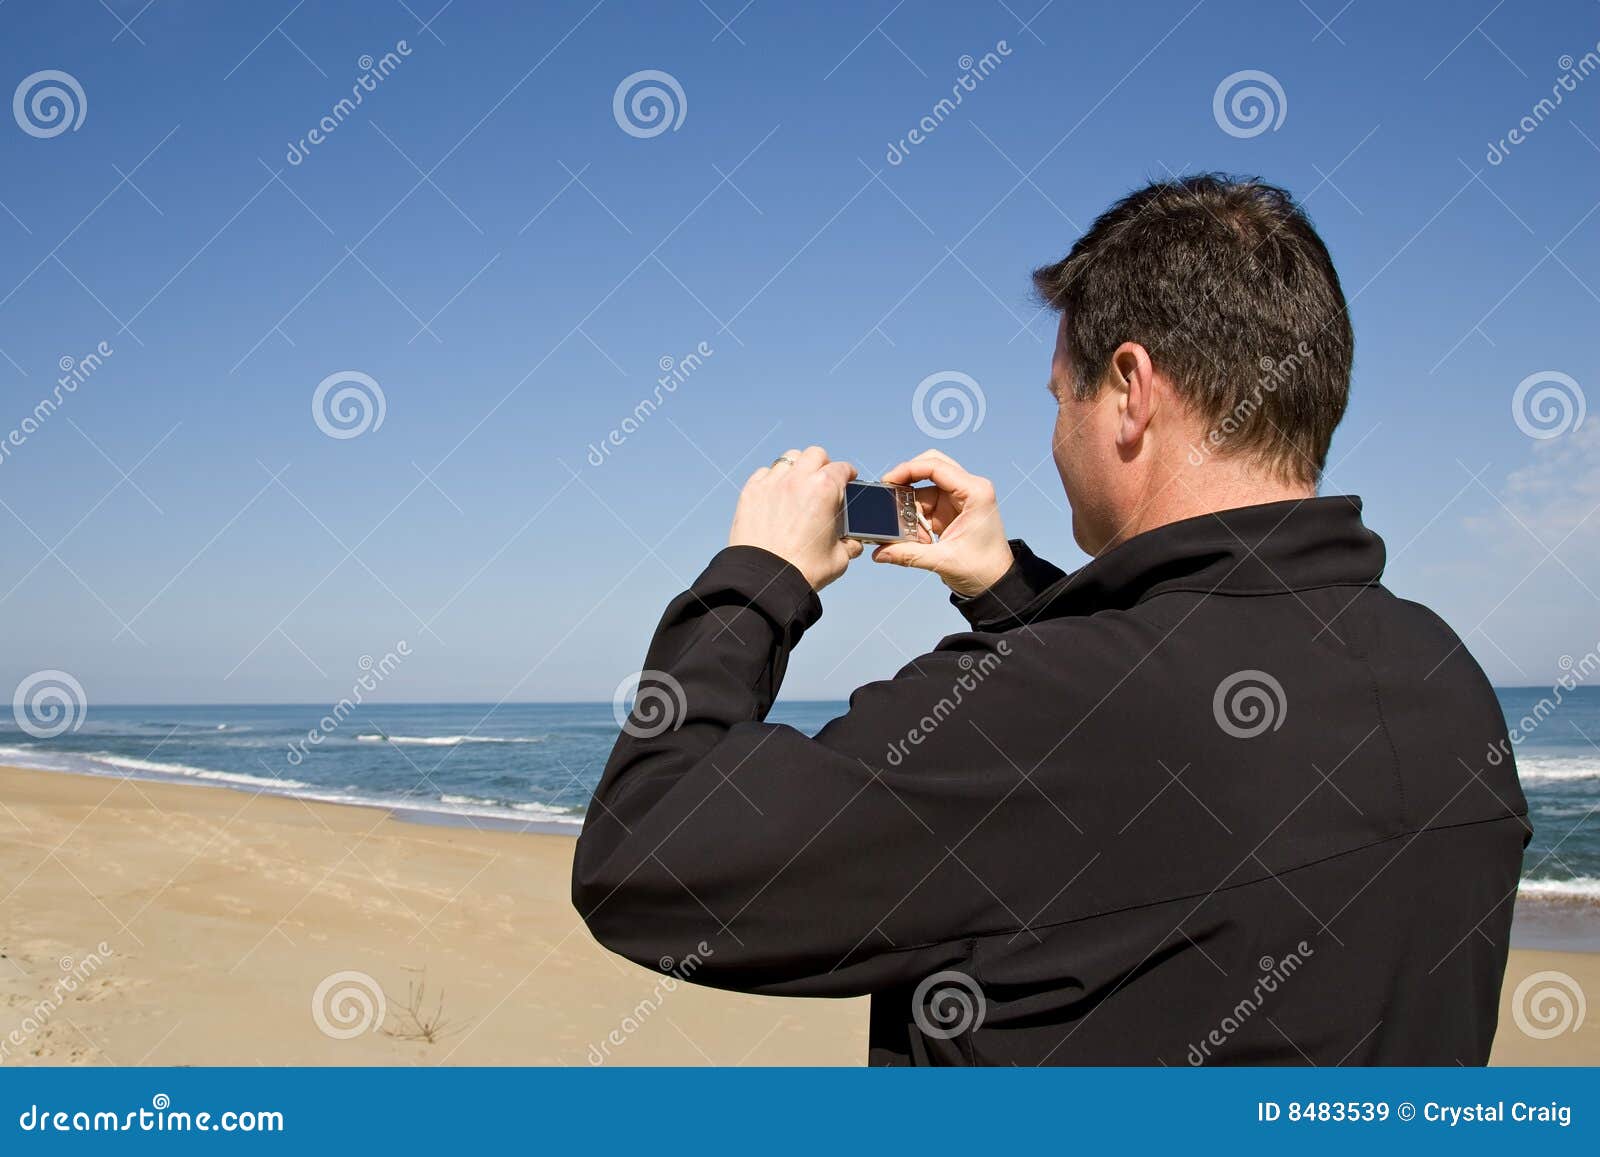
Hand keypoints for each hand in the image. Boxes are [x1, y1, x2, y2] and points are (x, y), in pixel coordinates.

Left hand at [729, 446, 862, 590]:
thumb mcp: (839, 559)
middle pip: (815, 455)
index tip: (848, 479)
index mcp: (825, 489)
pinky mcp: (751, 492)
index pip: (842, 468)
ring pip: (788, 459)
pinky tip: (776, 494)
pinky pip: (764, 473)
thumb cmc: (804, 569)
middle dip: (823, 464)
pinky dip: (773, 479)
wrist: (765, 579)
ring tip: (799, 485)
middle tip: (824, 479)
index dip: (848, 474)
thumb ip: (850, 545)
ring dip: (797, 468)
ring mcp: (772, 483)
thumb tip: (853, 544)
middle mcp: (798, 479)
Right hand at [871, 450, 1012, 596]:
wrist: (996, 583)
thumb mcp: (943, 561)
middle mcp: (968, 489)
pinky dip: (915, 519)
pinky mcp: (950, 510)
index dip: (908, 469)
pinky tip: (918, 538)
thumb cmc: (982, 569)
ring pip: (923, 489)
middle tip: (888, 495)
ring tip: (909, 534)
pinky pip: (924, 505)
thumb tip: (879, 553)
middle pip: (929, 468)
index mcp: (975, 492)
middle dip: (906, 480)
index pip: (936, 466)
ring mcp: (958, 499)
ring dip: (910, 508)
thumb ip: (908, 554)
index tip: (887, 481)